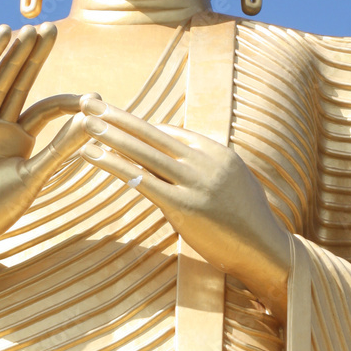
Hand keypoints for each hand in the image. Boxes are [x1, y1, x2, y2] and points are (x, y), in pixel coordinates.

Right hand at [0, 24, 87, 249]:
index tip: (95, 98)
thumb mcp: (34, 176)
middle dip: (33, 56)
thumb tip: (94, 121)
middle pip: (19, 82)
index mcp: (18, 139)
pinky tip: (0, 38)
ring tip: (28, 28)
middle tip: (50, 28)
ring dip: (12, 53)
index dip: (68, 100)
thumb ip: (61, 149)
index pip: (46, 108)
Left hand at [78, 96, 290, 316]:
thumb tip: (178, 158)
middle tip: (88, 100)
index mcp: (214, 152)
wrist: (267, 250)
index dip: (136, 125)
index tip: (111, 114)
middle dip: (117, 116)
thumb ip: (204, 167)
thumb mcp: (230, 182)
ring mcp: (194, 182)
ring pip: (143, 152)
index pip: (168, 132)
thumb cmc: (247, 220)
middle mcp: (203, 161)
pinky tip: (93, 155)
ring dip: (110, 135)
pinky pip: (142, 180)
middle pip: (151, 133)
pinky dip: (114, 164)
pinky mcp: (184, 206)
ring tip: (83, 121)